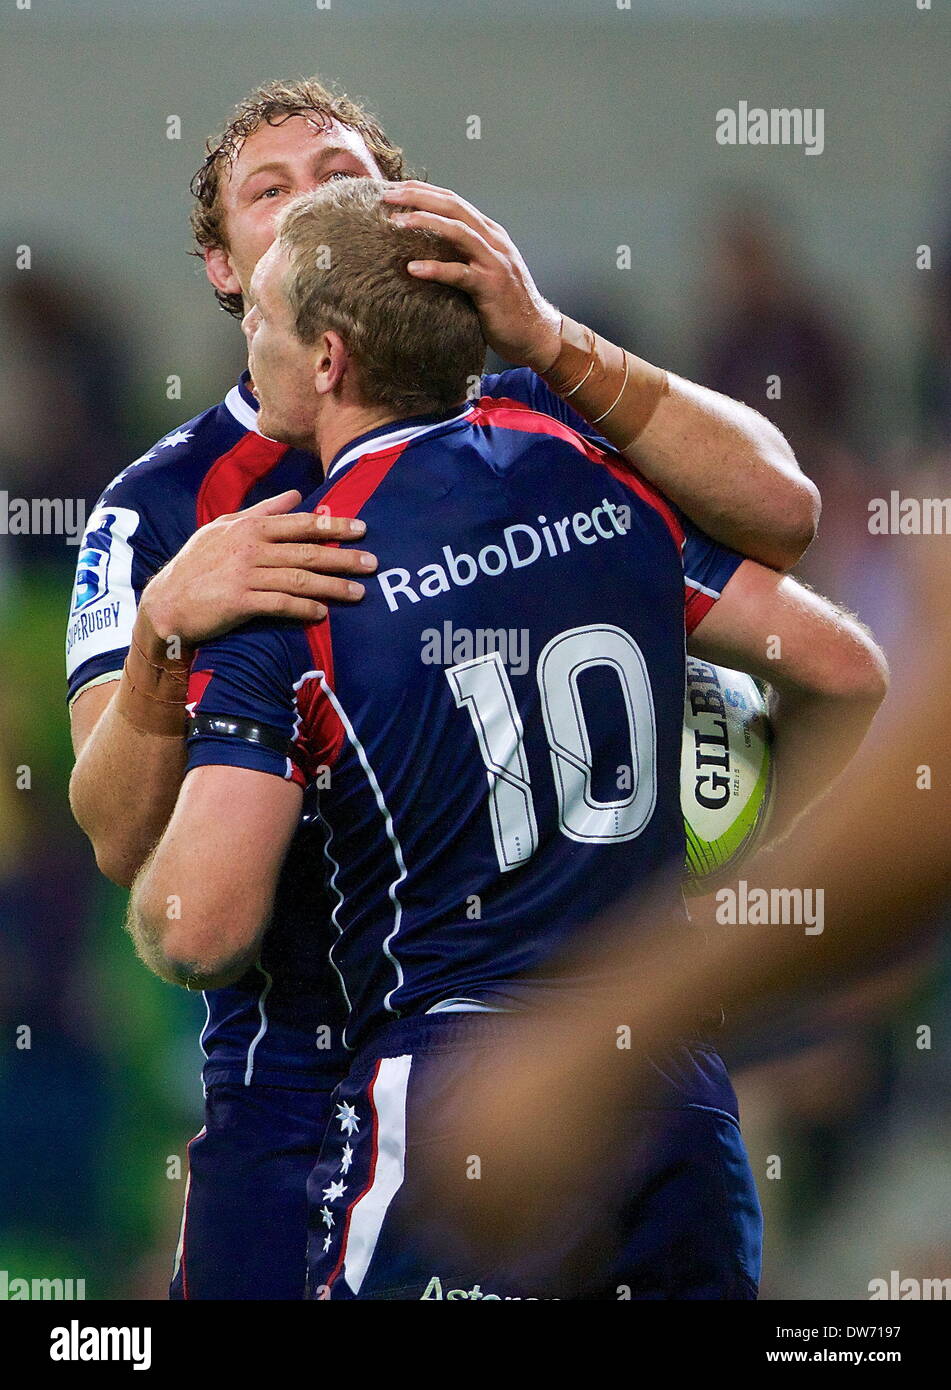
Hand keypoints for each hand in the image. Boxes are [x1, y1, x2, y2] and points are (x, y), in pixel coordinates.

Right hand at [140, 490, 375, 646]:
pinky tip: (322, 613)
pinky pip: (280, 604)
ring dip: (332, 586)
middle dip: (343, 557)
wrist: (166, 602)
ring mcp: (245, 575)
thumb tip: (295, 495)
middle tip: (373, 563)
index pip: (300, 524)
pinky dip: (303, 608)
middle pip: (307, 552)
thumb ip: (262, 511)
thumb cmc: (197, 564)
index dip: (333, 526)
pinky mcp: (240, 602)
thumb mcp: (224, 528)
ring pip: (299, 579)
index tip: (361, 529)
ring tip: (358, 593)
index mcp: (250, 527)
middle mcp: (250, 548)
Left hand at [382, 180, 561, 371]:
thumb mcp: (484, 270)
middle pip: (454, 207)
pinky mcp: (491, 287)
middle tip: (388, 195)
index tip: (396, 188)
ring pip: (458, 231)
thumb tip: (427, 249)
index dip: (424, 191)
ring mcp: (494, 262)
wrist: (535, 333)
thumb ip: (464, 254)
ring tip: (397, 222)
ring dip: (426, 223)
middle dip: (420, 197)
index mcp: (490, 233)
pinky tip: (413, 269)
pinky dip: (436, 269)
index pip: (454, 202)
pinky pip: (460, 274)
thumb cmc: (504, 305)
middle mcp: (493, 241)